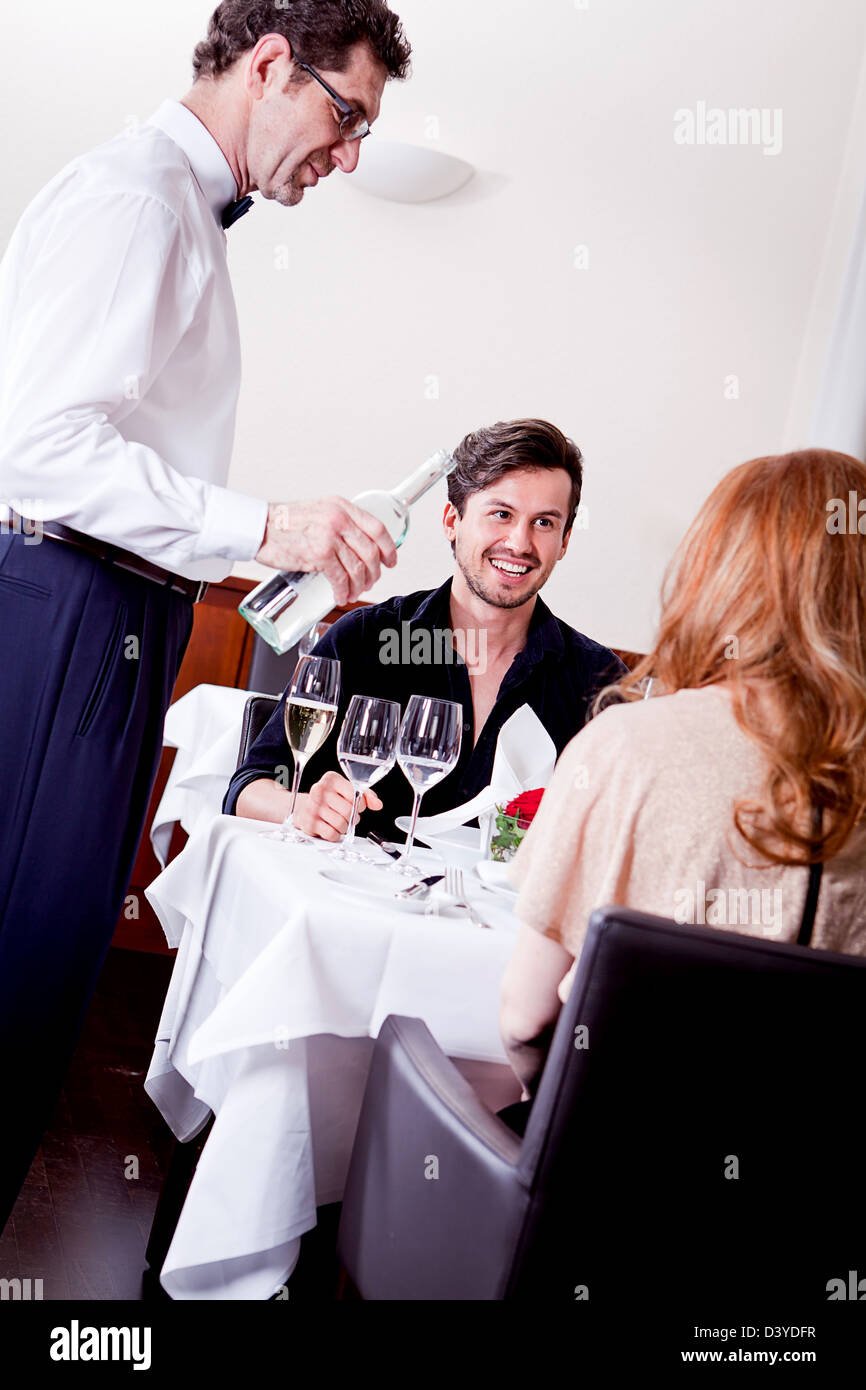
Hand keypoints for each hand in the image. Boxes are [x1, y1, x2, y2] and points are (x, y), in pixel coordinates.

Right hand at [254, 497, 397, 605]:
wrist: (259, 527)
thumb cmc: (284, 524)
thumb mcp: (318, 512)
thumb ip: (338, 523)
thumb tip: (356, 545)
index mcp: (341, 507)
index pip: (377, 528)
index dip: (389, 548)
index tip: (391, 561)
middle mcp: (339, 519)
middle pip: (371, 551)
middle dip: (373, 573)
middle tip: (368, 583)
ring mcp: (330, 537)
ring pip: (358, 568)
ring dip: (359, 585)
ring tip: (353, 592)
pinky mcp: (319, 554)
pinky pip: (340, 578)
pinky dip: (343, 591)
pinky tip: (341, 596)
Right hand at [293, 771, 382, 841]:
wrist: (304, 807)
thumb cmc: (330, 799)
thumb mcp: (348, 791)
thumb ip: (366, 796)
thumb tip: (377, 804)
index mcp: (331, 779)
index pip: (354, 794)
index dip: (359, 804)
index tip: (356, 806)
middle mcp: (319, 790)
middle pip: (347, 811)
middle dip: (352, 818)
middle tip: (348, 817)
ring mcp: (312, 807)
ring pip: (340, 824)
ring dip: (344, 827)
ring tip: (339, 822)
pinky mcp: (309, 823)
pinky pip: (331, 834)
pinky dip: (335, 835)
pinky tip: (331, 828)